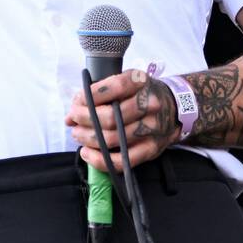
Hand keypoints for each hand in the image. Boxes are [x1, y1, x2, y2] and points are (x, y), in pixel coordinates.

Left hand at [64, 69, 182, 172]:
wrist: (171, 107)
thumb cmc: (138, 93)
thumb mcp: (122, 82)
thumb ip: (96, 94)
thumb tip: (70, 116)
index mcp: (140, 81)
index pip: (113, 87)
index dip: (90, 96)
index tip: (77, 102)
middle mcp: (149, 104)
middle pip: (110, 117)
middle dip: (84, 120)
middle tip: (73, 121)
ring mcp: (151, 128)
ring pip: (113, 139)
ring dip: (88, 139)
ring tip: (78, 134)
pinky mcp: (151, 149)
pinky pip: (122, 161)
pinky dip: (100, 160)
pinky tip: (87, 153)